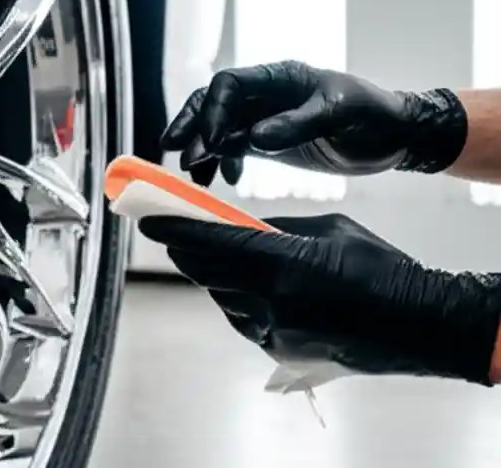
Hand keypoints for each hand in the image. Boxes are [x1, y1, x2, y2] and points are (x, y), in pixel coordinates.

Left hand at [138, 213, 500, 383]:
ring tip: (211, 252)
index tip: (147, 217)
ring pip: (221, 295)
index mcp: (282, 264)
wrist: (418, 324)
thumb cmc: (379, 266)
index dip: (174, 228)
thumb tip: (236, 226)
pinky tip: (246, 283)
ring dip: (212, 273)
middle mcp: (271, 301)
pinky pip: (240, 316)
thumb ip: (275, 229)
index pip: (211, 242)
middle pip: (206, 271)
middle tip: (168, 229)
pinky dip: (235, 297)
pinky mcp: (278, 349)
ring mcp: (273, 330)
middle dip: (184, 248)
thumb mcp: (326, 229)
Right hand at [160, 60, 466, 185]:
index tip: (211, 143)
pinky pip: (231, 147)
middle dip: (191, 126)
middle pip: (212, 102)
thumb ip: (297, 124)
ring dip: (200, 148)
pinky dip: (219, 163)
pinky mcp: (267, 140)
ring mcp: (263, 117)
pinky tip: (221, 181)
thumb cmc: (374, 115)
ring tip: (192, 175)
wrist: (397, 136)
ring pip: (217, 127)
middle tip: (174, 151)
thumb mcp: (340, 114)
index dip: (213, 110)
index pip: (229, 84)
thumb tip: (253, 138)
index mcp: (279, 77)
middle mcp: (264, 94)